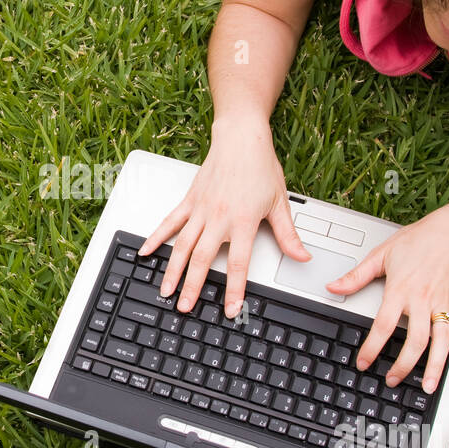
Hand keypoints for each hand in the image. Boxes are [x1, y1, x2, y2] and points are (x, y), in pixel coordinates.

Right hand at [138, 115, 310, 316]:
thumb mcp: (281, 203)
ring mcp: (201, 209)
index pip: (238, 264)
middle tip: (186, 308)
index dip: (234, 290)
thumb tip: (302, 257)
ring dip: (172, 270)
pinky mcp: (189, 200)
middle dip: (193, 287)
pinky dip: (156, 238)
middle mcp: (219, 218)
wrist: (240, 138)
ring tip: (165, 290)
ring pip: (182, 245)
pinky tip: (146, 253)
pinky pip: (170, 222)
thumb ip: (288, 235)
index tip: (230, 310)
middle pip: (202, 259)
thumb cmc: (260, 166)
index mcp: (243, 221)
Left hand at [324, 197, 448, 392]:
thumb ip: (357, 275)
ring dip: (435, 367)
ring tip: (427, 386)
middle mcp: (424, 300)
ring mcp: (445, 304)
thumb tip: (333, 287)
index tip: (363, 363)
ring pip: (441, 342)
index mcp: (401, 290)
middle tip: (393, 380)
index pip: (384, 326)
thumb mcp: (381, 254)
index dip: (372, 348)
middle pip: (414, 341)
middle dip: (402, 365)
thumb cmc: (419, 239)